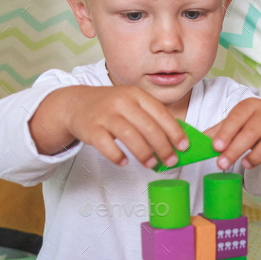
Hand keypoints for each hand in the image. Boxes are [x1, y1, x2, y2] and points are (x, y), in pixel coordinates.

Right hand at [32, 85, 189, 167]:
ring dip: (144, 153)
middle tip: (171, 161)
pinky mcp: (91, 128)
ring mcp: (105, 114)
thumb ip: (152, 118)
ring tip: (151, 164)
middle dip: (163, 147)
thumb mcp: (133, 104)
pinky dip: (117, 155)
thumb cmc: (112, 108)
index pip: (161, 114)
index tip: (183, 147)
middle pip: (147, 127)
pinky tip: (124, 162)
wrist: (77, 104)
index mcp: (136, 95)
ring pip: (129, 136)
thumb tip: (176, 141)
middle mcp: (122, 102)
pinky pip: (106, 145)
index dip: (174, 132)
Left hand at [207, 98, 260, 182]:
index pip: (238, 116)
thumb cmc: (253, 127)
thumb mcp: (235, 126)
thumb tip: (199, 141)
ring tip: (245, 165)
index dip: (227, 132)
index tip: (216, 147)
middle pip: (252, 131)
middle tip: (221, 164)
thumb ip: (219, 133)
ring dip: (257, 155)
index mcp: (251, 105)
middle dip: (235, 149)